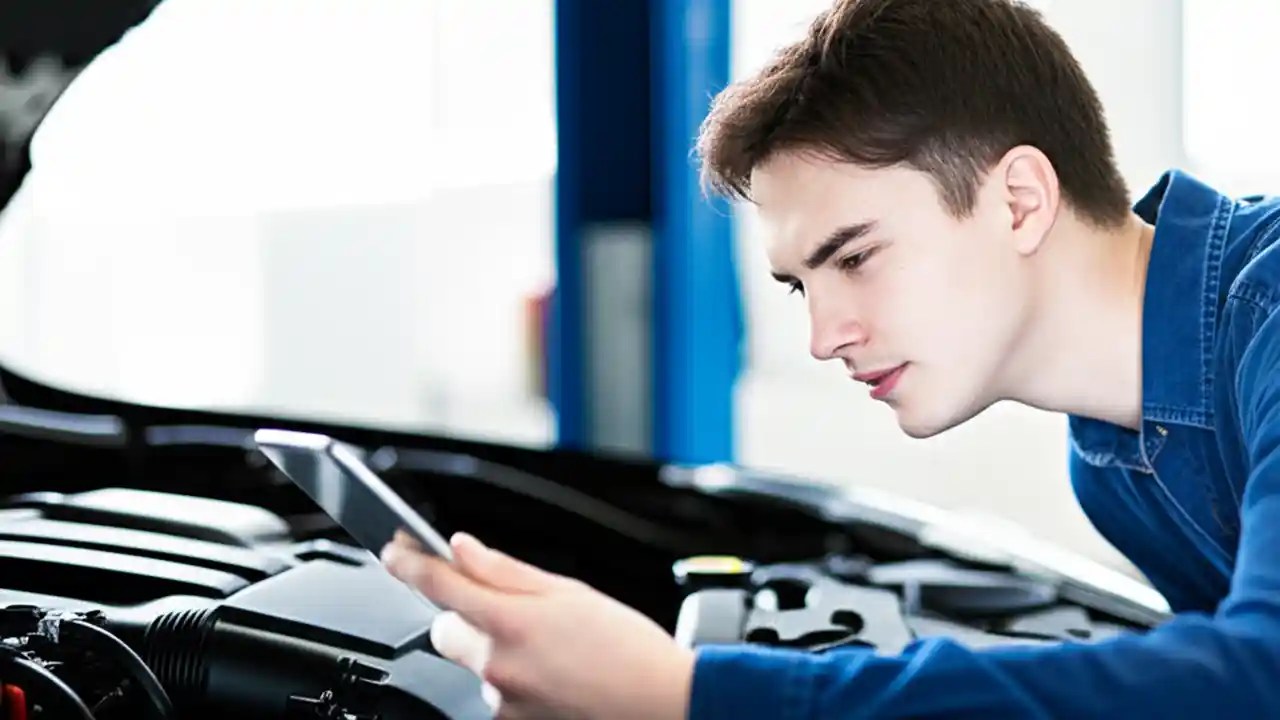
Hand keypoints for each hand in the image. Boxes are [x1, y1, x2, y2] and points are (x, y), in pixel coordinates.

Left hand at [380, 530, 695, 719]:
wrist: (662, 704)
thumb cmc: (627, 647)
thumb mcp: (568, 591)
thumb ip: (506, 571)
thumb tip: (462, 549)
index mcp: (511, 622)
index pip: (437, 584)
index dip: (409, 562)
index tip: (394, 549)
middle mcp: (497, 666)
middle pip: (445, 628)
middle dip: (462, 612)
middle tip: (506, 608)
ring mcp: (502, 701)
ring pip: (474, 661)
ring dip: (496, 648)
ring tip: (552, 648)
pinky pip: (496, 690)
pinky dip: (515, 677)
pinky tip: (554, 673)